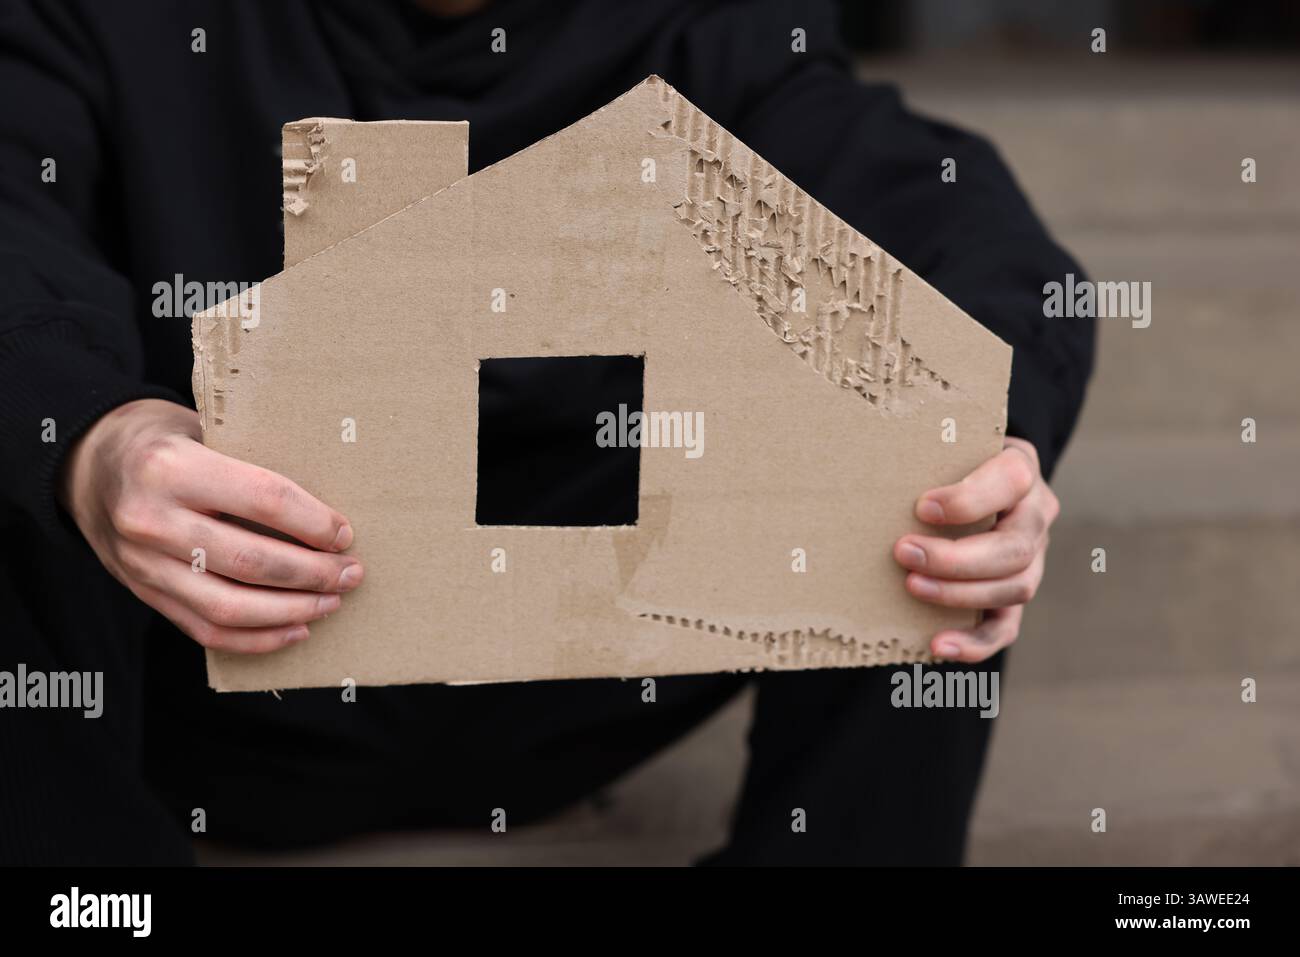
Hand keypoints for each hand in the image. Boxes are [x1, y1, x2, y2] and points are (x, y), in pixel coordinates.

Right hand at [60, 399, 362, 653]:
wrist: (88, 464)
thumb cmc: (163, 442)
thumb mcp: (203, 429)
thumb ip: (251, 463)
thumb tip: (327, 508)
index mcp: (171, 468)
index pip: (263, 499)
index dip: (313, 523)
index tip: (345, 535)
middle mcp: (151, 520)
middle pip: (251, 561)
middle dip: (313, 574)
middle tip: (351, 573)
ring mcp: (142, 564)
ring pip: (229, 606)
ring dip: (292, 611)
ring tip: (331, 602)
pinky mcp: (142, 592)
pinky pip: (204, 629)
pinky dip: (256, 638)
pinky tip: (295, 630)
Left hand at [892, 437, 1058, 662]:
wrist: (967, 481)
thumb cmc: (945, 462)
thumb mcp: (944, 447)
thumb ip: (925, 457)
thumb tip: (865, 471)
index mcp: (1020, 468)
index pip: (1010, 480)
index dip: (968, 500)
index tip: (922, 507)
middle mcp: (1035, 514)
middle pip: (1013, 547)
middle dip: (956, 557)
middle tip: (903, 552)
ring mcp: (1034, 557)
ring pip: (1015, 586)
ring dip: (959, 593)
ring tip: (912, 587)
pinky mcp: (1016, 594)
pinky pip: (1007, 627)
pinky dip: (974, 642)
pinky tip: (937, 645)